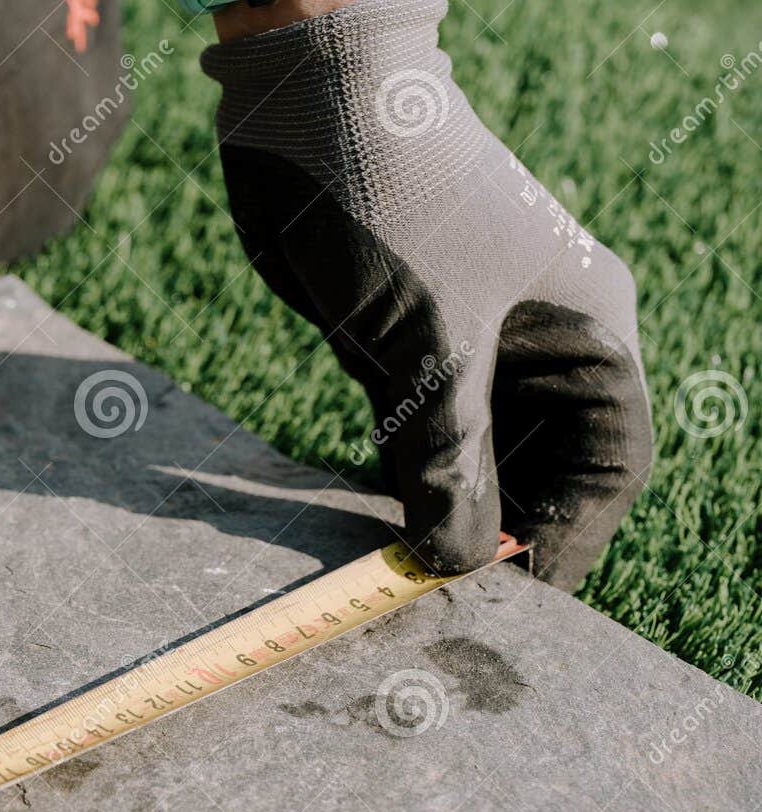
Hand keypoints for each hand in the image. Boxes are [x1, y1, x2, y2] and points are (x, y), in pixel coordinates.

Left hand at [202, 0, 652, 587]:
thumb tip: (456, 558)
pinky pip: (414, 433)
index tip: (523, 597)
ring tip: (414, 575)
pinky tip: (379, 522)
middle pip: (541, 464)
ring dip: (447, 509)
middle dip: (506, 528)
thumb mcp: (432, 341)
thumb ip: (450, 455)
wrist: (308, 112)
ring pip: (474, 453)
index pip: (605, 457)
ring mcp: (465, 347)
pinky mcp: (399, 349)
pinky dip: (401, 477)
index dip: (572, 531)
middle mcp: (534, 344)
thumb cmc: (395, 203)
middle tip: (456, 596)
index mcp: (584, 331)